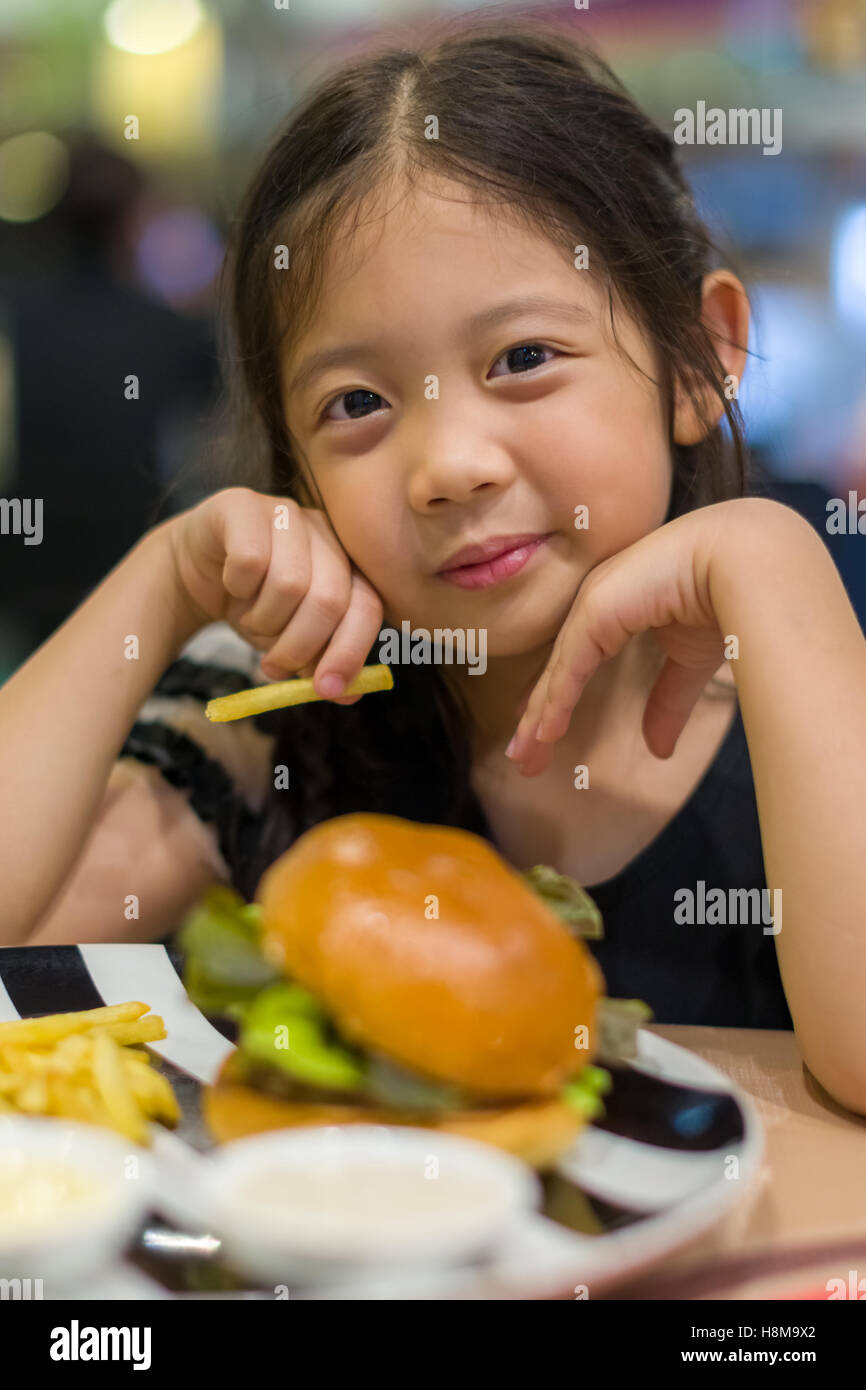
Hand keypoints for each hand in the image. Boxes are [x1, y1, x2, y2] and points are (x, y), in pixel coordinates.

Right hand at [166, 487, 383, 703]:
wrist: (195, 570)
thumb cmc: (253, 605)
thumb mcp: (288, 641)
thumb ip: (319, 664)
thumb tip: (348, 694)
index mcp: (348, 567)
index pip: (367, 608)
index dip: (349, 653)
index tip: (326, 690)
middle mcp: (326, 534)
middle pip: (329, 600)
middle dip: (298, 646)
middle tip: (272, 664)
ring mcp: (287, 513)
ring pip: (288, 584)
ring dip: (261, 619)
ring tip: (249, 616)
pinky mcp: (245, 505)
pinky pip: (250, 560)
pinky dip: (235, 587)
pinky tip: (230, 584)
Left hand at [505, 500, 747, 774]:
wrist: (747, 563)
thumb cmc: (726, 598)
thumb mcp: (689, 664)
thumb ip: (667, 704)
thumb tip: (658, 752)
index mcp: (618, 606)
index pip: (576, 660)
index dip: (556, 696)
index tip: (539, 730)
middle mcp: (598, 602)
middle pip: (560, 669)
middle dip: (537, 716)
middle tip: (521, 757)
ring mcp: (595, 603)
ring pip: (559, 671)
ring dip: (539, 717)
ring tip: (523, 756)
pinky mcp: (597, 610)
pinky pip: (571, 665)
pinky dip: (557, 700)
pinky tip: (545, 732)